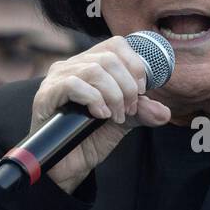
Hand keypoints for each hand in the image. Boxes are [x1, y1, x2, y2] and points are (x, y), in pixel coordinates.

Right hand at [31, 35, 171, 192]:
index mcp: (90, 64)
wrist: (70, 166)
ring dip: (114, 95)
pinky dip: (94, 99)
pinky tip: (100, 115)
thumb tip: (164, 112)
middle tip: (129, 109)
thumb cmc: (92, 137)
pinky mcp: (46, 95)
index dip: (135, 64)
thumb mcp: (124, 120)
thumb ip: (143, 111)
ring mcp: (57, 79)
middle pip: (109, 58)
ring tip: (116, 116)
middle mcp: (72, 66)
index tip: (142, 90)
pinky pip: (74, 85)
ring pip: (94, 70)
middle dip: (127, 86)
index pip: (116, 44)